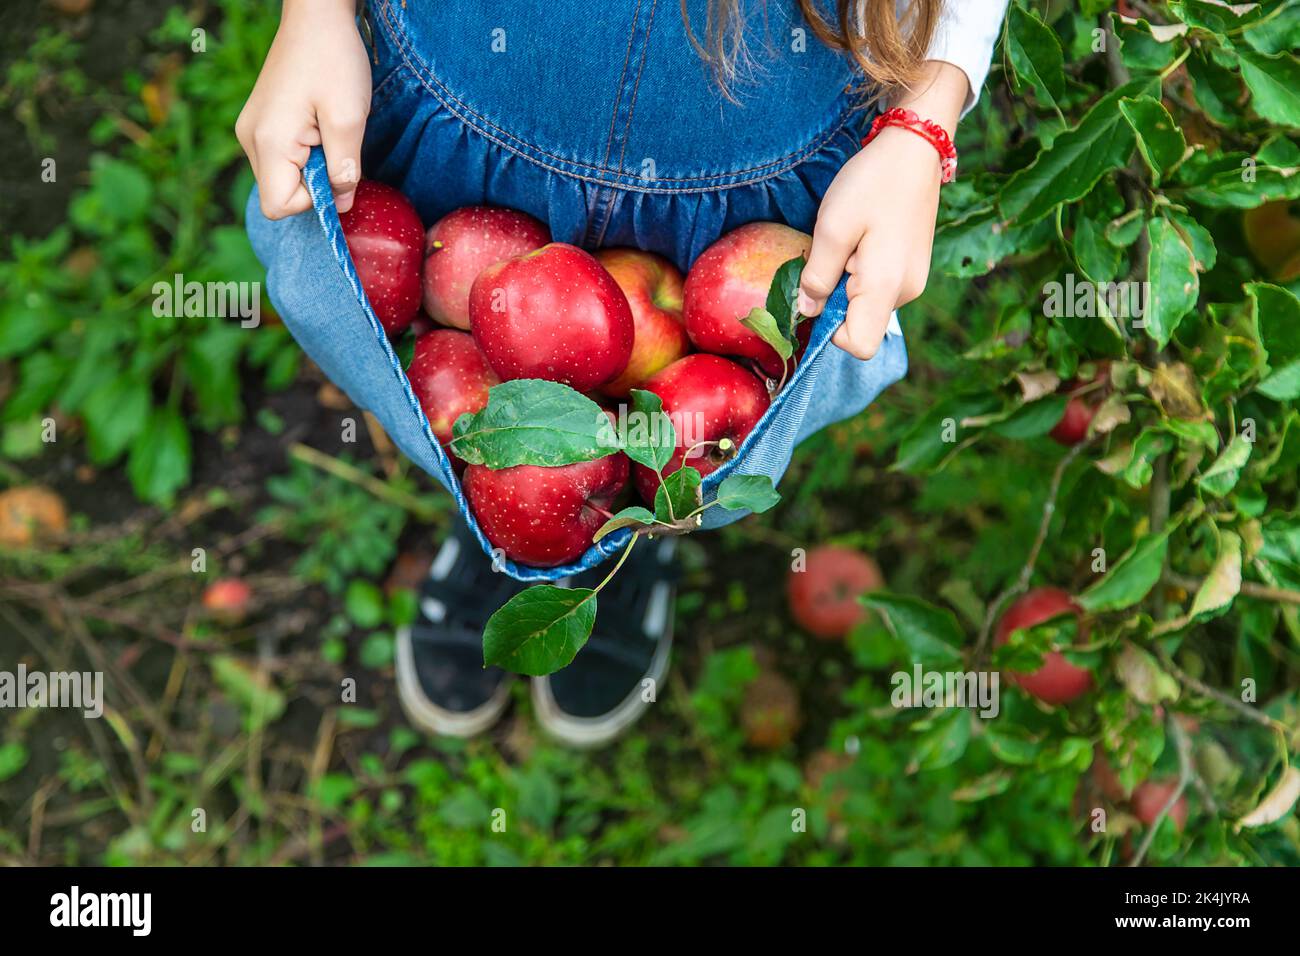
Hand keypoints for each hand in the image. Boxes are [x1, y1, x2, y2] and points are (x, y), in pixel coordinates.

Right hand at [235, 0, 370, 219]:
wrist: (316, 14)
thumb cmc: (334, 60)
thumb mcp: (349, 119)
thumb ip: (345, 169)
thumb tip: (341, 204)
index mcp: (268, 142)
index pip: (278, 206)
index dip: (313, 202)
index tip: (335, 170)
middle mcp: (250, 140)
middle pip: (279, 194)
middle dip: (314, 184)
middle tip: (334, 144)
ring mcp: (252, 130)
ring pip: (281, 177)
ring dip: (311, 167)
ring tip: (326, 130)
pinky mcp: (260, 122)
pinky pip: (282, 158)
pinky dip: (304, 154)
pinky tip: (318, 125)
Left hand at [797, 61, 968, 360]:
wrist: (915, 148)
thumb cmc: (872, 183)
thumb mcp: (832, 227)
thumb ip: (817, 276)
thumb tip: (806, 310)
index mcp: (886, 286)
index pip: (858, 345)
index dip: (829, 331)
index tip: (815, 294)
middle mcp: (906, 292)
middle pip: (860, 325)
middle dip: (833, 302)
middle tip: (829, 255)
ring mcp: (913, 281)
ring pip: (866, 306)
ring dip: (845, 285)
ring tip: (847, 241)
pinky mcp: (912, 269)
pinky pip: (877, 288)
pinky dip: (859, 275)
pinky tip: (860, 240)